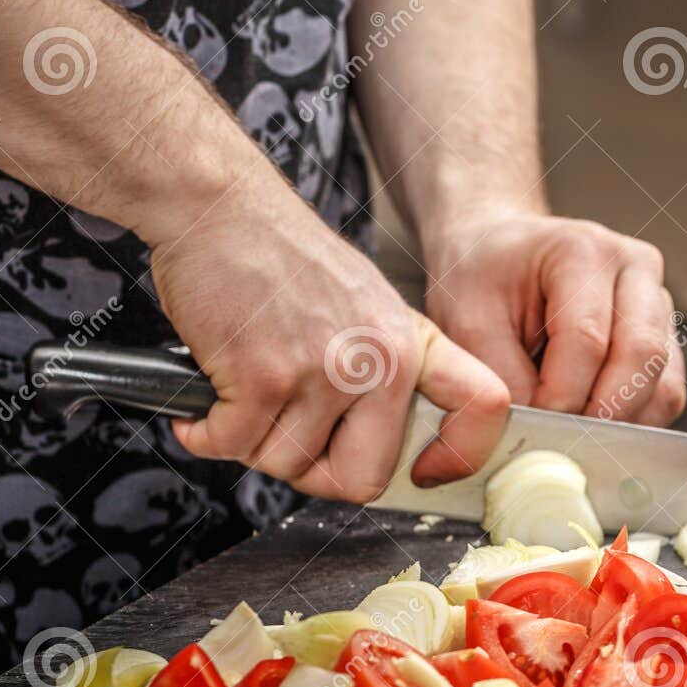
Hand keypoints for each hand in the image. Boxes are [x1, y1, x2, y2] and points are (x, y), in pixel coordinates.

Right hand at [147, 167, 509, 500]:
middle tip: (284, 436)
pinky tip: (204, 407)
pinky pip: (234, 446)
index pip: (482, 408)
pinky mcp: (264, 377)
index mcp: (412, 342)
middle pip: (364, 478)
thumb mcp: (364, 305)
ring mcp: (324, 370)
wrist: (220, 208)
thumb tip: (378, 448)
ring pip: (289, 465)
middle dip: (313, 470)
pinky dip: (206, 433)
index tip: (425, 475)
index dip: (459, 457)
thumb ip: (380, 370)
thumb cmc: (280, 258)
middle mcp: (379, 359)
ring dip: (252, 443)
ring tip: (242, 396)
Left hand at [423, 213, 686, 425]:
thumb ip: (500, 378)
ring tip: (571, 434)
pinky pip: (665, 394)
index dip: (560, 397)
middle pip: (641, 357)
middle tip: (559, 445)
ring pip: (663, 383)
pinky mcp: (663, 335)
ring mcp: (656, 301)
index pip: (587, 339)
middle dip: (600, 415)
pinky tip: (589, 421)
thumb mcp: (467, 320)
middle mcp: (634, 269)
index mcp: (582, 251)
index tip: (531, 427)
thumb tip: (535, 438)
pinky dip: (633, 421)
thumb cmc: (480, 276)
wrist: (494, 252)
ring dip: (621, 423)